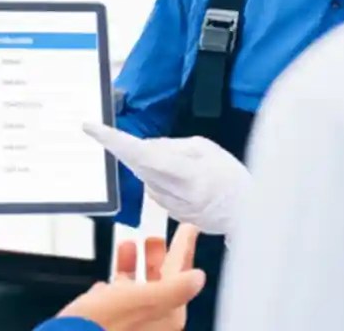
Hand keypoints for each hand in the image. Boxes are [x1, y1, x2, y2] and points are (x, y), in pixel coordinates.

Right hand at [58, 224, 204, 330]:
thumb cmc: (102, 325)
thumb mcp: (141, 301)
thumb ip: (174, 288)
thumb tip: (199, 277)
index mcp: (165, 315)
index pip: (182, 274)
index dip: (184, 249)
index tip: (189, 228)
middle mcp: (151, 321)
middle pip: (161, 281)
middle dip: (160, 257)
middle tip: (155, 236)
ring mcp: (129, 324)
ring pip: (138, 289)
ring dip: (135, 265)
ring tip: (128, 244)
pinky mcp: (107, 323)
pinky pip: (117, 300)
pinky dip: (117, 283)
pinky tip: (109, 276)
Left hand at [84, 124, 249, 235]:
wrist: (249, 213)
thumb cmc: (232, 178)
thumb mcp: (207, 150)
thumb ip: (172, 147)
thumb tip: (145, 146)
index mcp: (190, 177)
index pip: (143, 155)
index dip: (116, 141)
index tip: (95, 129)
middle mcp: (177, 196)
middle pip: (137, 168)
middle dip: (120, 149)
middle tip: (100, 132)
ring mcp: (173, 209)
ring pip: (146, 179)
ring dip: (146, 163)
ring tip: (174, 158)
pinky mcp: (172, 215)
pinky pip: (155, 190)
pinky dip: (159, 178)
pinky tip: (178, 175)